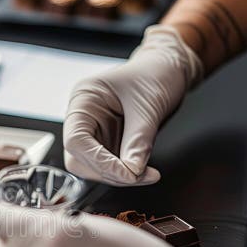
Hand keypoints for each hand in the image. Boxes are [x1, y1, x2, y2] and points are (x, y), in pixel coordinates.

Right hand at [64, 25, 202, 185]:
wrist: (170, 69)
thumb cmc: (156, 74)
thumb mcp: (149, 107)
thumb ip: (138, 140)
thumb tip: (132, 171)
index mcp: (84, 100)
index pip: (76, 140)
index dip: (99, 161)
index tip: (126, 173)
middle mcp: (84, 117)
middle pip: (80, 159)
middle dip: (109, 172)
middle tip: (138, 176)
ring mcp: (95, 131)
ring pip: (93, 167)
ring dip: (119, 176)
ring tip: (147, 174)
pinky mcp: (109, 142)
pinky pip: (111, 166)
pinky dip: (128, 173)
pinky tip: (145, 172)